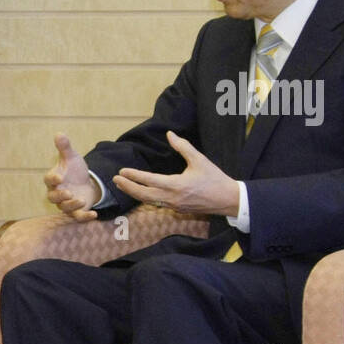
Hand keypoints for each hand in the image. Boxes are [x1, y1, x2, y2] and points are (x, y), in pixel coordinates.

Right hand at [44, 133, 99, 221]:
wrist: (85, 182)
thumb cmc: (74, 170)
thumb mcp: (72, 157)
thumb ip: (65, 148)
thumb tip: (59, 133)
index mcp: (54, 179)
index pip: (48, 180)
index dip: (52, 179)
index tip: (59, 178)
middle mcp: (57, 193)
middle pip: (53, 198)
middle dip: (60, 196)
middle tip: (69, 193)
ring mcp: (66, 203)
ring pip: (65, 208)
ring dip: (72, 205)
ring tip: (82, 200)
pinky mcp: (76, 211)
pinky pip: (78, 217)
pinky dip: (85, 217)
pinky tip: (94, 215)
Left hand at [111, 131, 240, 215]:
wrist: (227, 199)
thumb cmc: (214, 178)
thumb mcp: (199, 160)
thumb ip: (183, 147)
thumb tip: (169, 134)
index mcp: (177, 185)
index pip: (149, 180)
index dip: (134, 176)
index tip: (122, 171)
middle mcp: (172, 198)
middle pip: (143, 194)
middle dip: (128, 187)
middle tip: (115, 180)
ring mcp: (173, 206)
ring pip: (148, 201)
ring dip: (134, 193)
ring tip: (122, 185)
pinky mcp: (176, 209)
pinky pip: (156, 204)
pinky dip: (145, 198)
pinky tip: (139, 192)